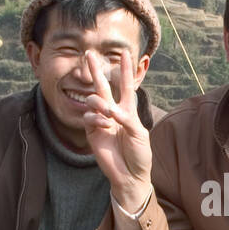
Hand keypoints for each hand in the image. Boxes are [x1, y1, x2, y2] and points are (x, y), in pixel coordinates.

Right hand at [82, 49, 151, 210]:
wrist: (130, 176)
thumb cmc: (140, 155)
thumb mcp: (139, 134)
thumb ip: (126, 119)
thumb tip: (110, 110)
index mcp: (128, 111)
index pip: (126, 86)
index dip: (126, 70)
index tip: (125, 53)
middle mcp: (113, 113)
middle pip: (103, 87)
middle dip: (96, 70)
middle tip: (89, 53)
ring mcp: (101, 122)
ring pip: (93, 100)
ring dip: (100, 103)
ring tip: (108, 114)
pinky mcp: (91, 132)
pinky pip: (88, 117)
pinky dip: (96, 118)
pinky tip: (104, 126)